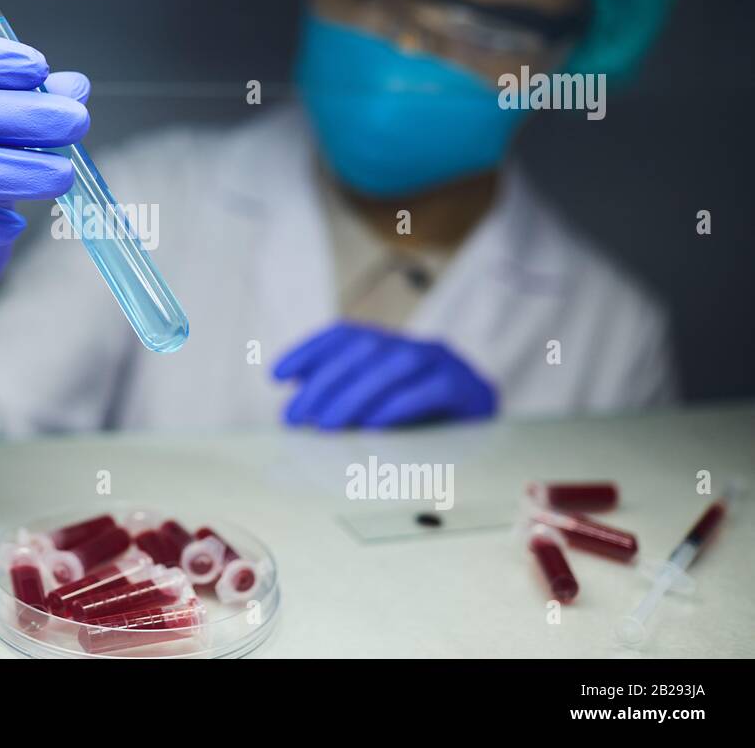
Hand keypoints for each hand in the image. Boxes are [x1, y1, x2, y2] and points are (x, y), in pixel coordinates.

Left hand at [272, 322, 495, 428]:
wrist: (492, 434)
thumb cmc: (423, 423)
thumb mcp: (378, 407)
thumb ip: (344, 400)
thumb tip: (298, 408)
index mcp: (391, 345)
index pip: (343, 334)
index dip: (308, 350)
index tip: (276, 375)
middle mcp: (415, 346)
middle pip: (362, 351)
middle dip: (322, 383)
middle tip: (296, 416)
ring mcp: (444, 364)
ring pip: (392, 367)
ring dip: (352, 396)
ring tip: (325, 425)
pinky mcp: (469, 389)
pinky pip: (429, 392)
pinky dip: (396, 407)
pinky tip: (371, 427)